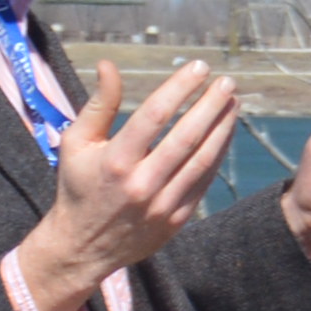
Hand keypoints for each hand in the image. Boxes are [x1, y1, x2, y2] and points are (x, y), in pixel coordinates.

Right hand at [8, 62, 243, 310]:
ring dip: (223, 128)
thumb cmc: (79, 185)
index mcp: (115, 160)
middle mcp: (141, 183)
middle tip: (227, 81)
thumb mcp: (77, 142)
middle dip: (211, 105)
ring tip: (233, 102)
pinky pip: (205, 180)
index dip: (180, 88)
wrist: (83, 246)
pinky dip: (218, 154)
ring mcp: (163, 204)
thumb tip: (109, 64)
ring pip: (203, 159)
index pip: (155, 114)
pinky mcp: (178, 218)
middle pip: (187, 136)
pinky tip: (226, 132)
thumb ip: (98, 104)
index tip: (199, 67)